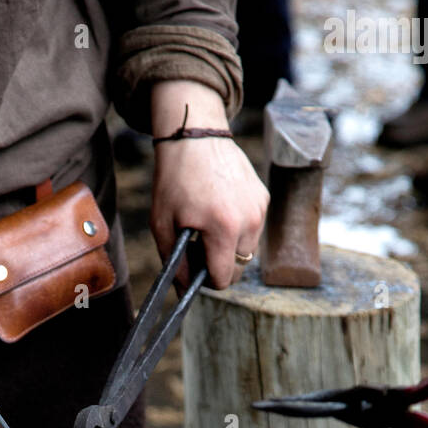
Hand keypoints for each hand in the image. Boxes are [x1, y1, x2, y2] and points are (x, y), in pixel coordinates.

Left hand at [149, 80, 268, 287]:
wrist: (195, 136)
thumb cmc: (175, 180)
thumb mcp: (163, 224)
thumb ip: (175, 263)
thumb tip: (185, 291)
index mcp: (224, 228)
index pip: (223, 278)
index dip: (205, 279)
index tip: (193, 264)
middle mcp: (249, 220)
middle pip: (238, 269)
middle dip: (218, 264)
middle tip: (197, 244)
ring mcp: (259, 208)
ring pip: (247, 251)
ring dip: (229, 247)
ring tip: (208, 225)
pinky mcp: (263, 198)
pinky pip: (253, 229)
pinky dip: (238, 228)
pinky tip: (220, 209)